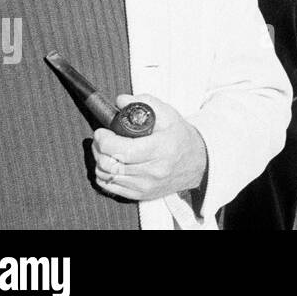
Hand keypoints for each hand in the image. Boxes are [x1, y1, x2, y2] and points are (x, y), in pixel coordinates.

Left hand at [92, 95, 207, 202]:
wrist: (197, 162)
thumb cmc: (180, 137)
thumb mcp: (168, 114)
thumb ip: (144, 102)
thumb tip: (121, 101)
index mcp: (160, 149)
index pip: (121, 150)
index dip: (104, 140)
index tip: (102, 131)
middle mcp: (152, 170)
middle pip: (110, 164)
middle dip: (99, 148)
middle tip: (101, 138)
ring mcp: (145, 185)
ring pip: (106, 176)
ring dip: (99, 161)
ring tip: (105, 150)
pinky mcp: (140, 194)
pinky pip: (110, 187)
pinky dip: (104, 174)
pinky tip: (110, 164)